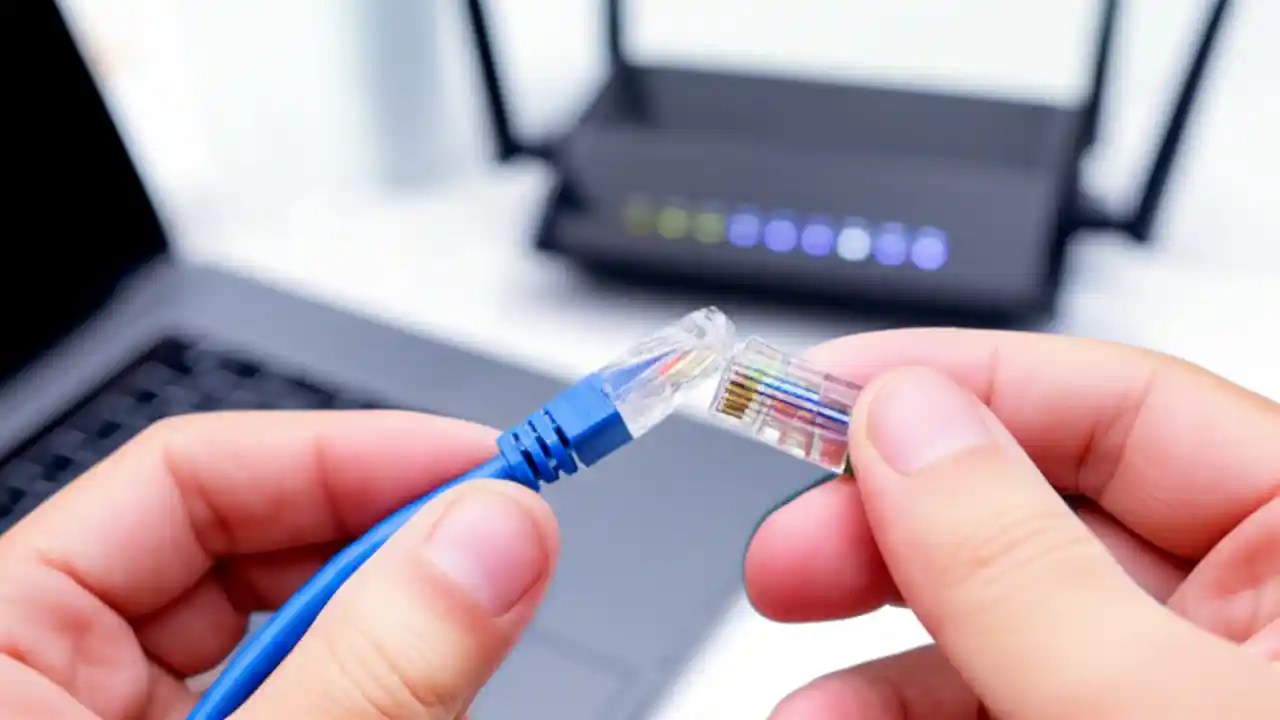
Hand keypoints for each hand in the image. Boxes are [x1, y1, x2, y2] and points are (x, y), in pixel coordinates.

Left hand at [0, 411, 558, 718]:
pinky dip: (381, 693)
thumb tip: (495, 537)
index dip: (350, 454)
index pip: (187, 475)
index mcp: (2, 646)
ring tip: (459, 662)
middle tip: (502, 555)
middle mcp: (54, 683)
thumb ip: (366, 668)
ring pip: (293, 633)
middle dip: (388, 550)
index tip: (483, 464)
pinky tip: (422, 704)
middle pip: (251, 551)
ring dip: (396, 633)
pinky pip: (307, 699)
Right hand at [747, 329, 1279, 718]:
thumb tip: (905, 419)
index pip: (1122, 404)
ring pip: (1002, 626)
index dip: (956, 382)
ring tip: (808, 704)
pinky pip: (1005, 703)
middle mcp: (1256, 612)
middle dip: (888, 532)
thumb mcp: (1153, 707)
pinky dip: (911, 714)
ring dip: (880, 658)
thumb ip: (1021, 564)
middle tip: (790, 553)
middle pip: (1033, 514)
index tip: (819, 394)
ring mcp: (1186, 689)